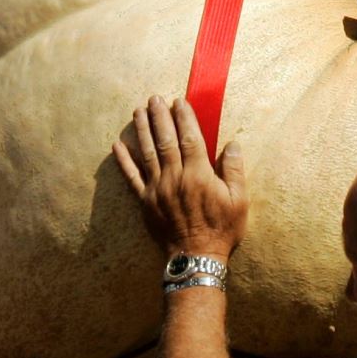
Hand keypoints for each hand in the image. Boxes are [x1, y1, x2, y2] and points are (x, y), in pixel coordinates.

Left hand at [112, 95, 247, 258]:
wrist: (196, 259)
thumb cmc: (222, 230)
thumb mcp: (239, 201)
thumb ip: (234, 171)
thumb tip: (232, 144)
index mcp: (199, 174)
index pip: (190, 138)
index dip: (184, 117)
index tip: (179, 101)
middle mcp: (175, 177)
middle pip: (165, 140)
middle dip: (159, 116)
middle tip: (154, 98)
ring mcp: (157, 189)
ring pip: (147, 153)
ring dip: (142, 130)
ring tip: (138, 111)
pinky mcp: (145, 201)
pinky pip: (131, 177)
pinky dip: (123, 161)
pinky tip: (117, 145)